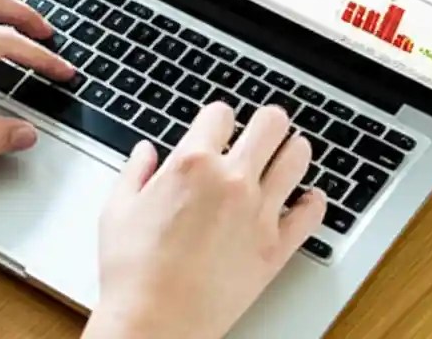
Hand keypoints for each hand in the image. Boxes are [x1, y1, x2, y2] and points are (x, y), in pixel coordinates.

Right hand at [86, 103, 326, 338]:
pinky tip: (306, 199)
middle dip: (267, 121)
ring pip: (298, 157)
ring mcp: (259, 212)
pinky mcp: (276, 247)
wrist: (154, 323)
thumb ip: (135, 172)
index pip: (221, 113)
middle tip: (264, 129)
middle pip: (270, 123)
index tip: (218, 127)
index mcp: (191, 164)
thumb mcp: (117, 210)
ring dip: (293, 150)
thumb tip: (146, 152)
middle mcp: (231, 181)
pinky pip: (312, 213)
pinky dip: (313, 202)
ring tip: (287, 154)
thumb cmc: (132, 273)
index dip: (219, 118)